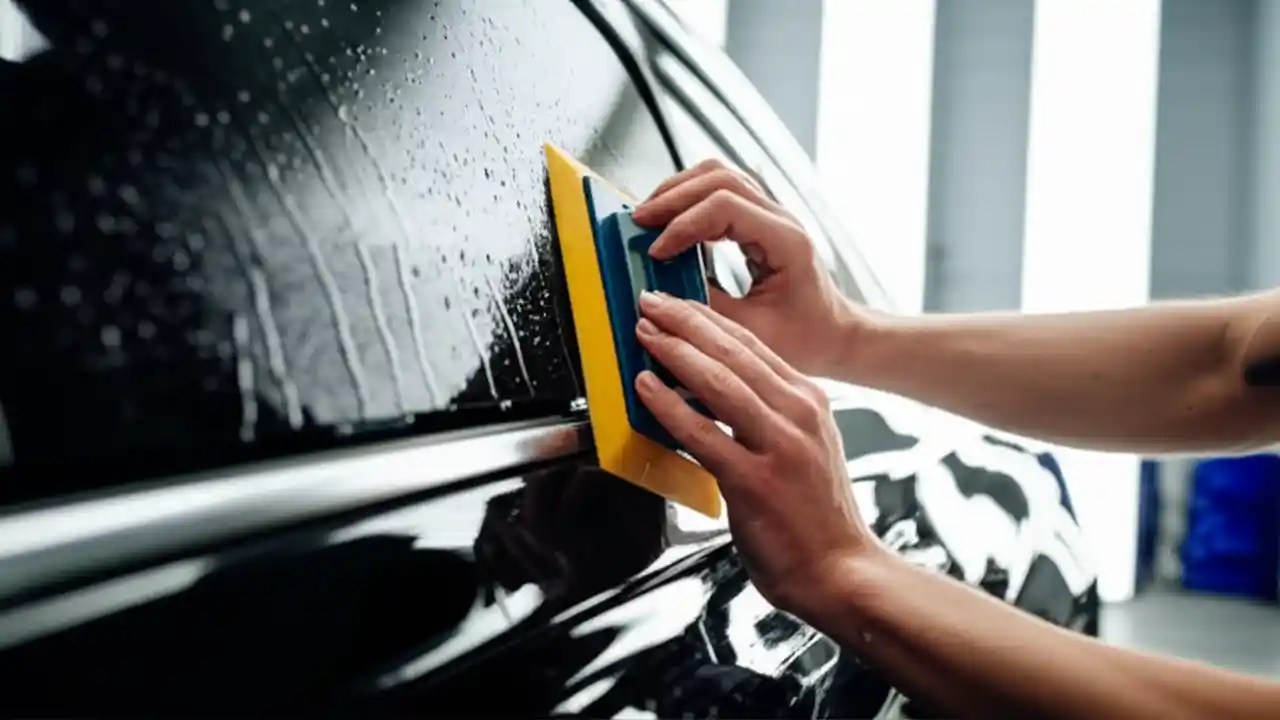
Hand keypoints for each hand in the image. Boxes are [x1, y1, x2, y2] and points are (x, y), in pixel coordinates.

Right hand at [633, 159, 867, 376]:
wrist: (835, 335)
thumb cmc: (806, 337)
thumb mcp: (753, 332)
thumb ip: (707, 308)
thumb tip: (661, 293)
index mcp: (786, 241)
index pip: (726, 206)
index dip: (684, 225)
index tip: (657, 251)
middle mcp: (780, 219)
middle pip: (721, 178)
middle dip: (674, 196)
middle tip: (639, 221)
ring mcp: (771, 216)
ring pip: (720, 176)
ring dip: (680, 191)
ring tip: (650, 216)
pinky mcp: (759, 223)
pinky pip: (722, 193)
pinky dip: (691, 201)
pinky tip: (671, 223)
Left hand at [633, 291, 879, 617]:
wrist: (841, 571)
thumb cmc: (816, 517)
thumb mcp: (806, 447)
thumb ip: (771, 415)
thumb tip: (718, 388)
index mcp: (809, 402)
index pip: (753, 345)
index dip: (708, 320)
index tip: (677, 304)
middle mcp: (798, 415)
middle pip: (734, 353)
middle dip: (685, 322)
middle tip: (650, 302)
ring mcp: (779, 447)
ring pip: (719, 382)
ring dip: (674, 352)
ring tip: (644, 332)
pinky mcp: (755, 481)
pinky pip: (703, 434)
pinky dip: (669, 406)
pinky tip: (646, 388)